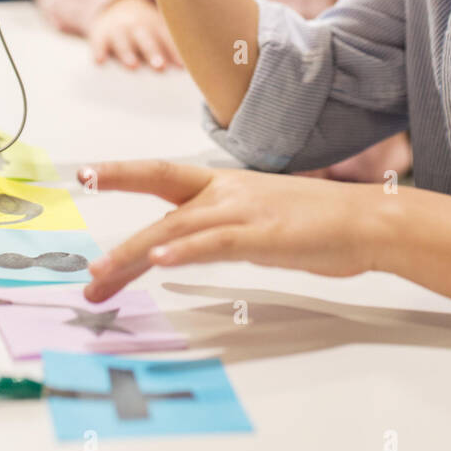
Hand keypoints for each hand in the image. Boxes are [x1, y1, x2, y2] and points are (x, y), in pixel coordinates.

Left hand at [77, 160, 382, 299]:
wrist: (365, 220)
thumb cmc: (317, 222)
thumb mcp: (259, 219)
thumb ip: (221, 228)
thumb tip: (188, 246)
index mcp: (224, 185)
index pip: (163, 174)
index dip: (122, 172)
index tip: (84, 174)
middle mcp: (227, 192)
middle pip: (158, 205)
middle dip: (117, 241)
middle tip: (84, 274)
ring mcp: (244, 211)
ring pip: (177, 230)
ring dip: (134, 255)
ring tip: (102, 279)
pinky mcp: (264, 236)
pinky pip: (216, 243)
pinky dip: (186, 251)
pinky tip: (161, 262)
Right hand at [88, 0, 179, 69]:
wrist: (116, 4)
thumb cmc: (145, 26)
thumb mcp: (158, 27)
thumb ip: (169, 45)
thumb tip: (185, 70)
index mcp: (154, 24)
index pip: (166, 38)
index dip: (174, 51)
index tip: (182, 67)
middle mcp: (136, 25)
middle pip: (145, 39)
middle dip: (152, 52)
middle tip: (160, 66)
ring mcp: (117, 29)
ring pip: (122, 42)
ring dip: (128, 54)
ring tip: (133, 66)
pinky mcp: (100, 34)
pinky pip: (98, 43)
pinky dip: (99, 51)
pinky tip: (100, 61)